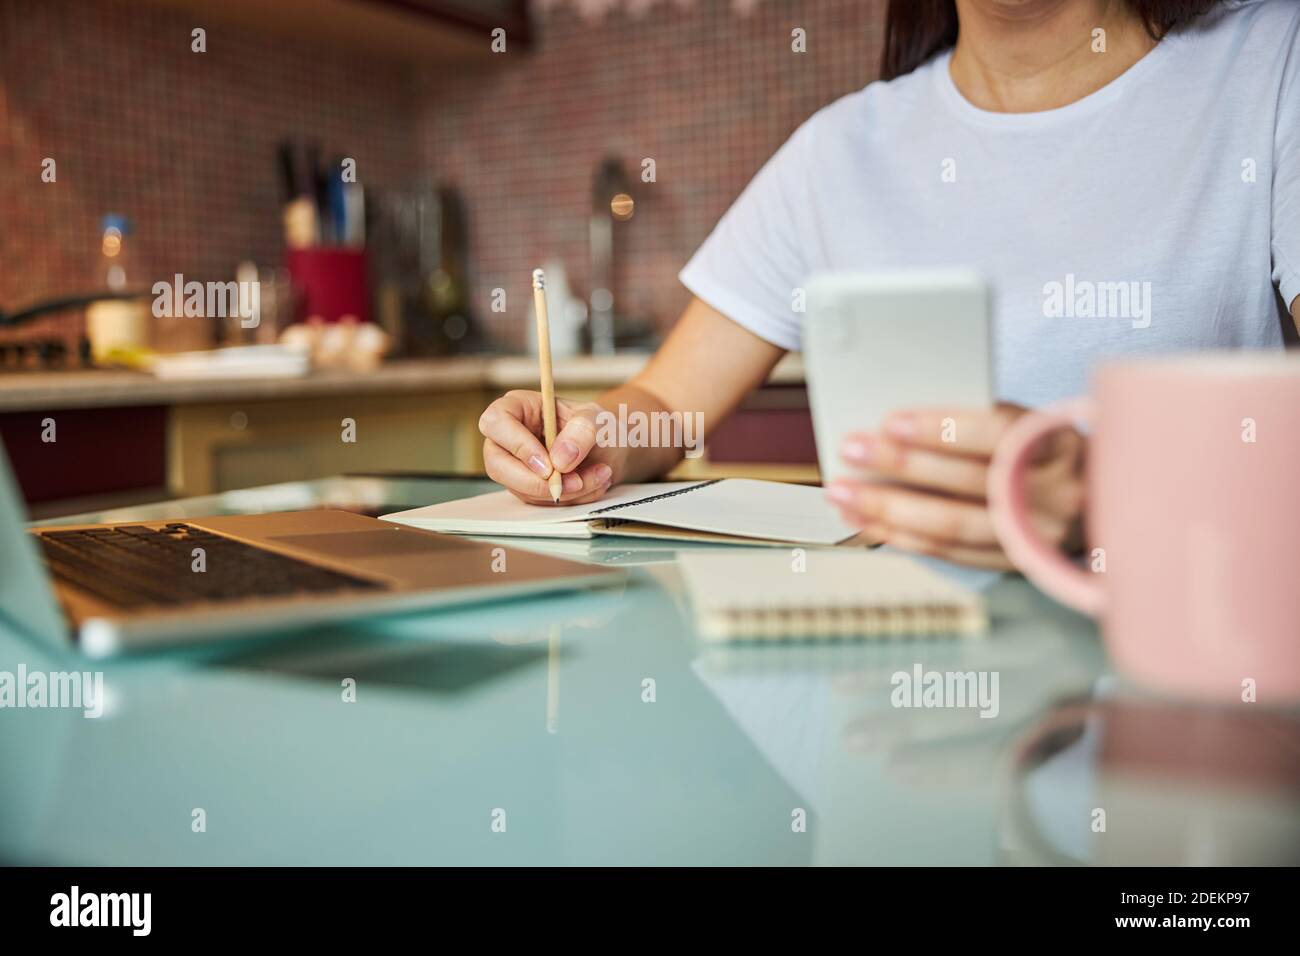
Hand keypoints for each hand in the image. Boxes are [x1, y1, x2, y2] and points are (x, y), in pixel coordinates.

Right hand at [479, 390, 623, 505]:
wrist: (609, 447)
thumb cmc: (596, 425)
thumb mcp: (597, 419)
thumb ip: (583, 431)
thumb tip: (560, 459)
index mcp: (518, 407)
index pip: (496, 422)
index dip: (518, 445)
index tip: (549, 465)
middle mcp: (509, 437)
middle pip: (497, 465)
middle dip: (536, 482)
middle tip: (575, 482)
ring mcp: (515, 466)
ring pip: (521, 489)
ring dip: (564, 491)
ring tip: (599, 475)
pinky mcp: (528, 488)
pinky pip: (540, 502)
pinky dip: (571, 498)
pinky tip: (593, 483)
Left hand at [825, 404, 1084, 569]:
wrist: (1109, 504)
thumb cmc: (1050, 452)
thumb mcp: (1035, 425)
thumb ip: (984, 423)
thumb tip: (900, 425)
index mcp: (1060, 446)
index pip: (999, 433)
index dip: (944, 428)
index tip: (892, 420)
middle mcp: (1055, 496)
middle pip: (967, 483)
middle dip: (900, 466)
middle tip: (851, 449)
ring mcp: (1036, 537)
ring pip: (952, 526)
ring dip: (888, 509)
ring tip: (842, 493)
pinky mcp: (1017, 564)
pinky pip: (950, 553)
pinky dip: (903, 536)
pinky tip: (868, 521)